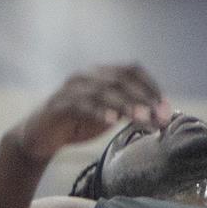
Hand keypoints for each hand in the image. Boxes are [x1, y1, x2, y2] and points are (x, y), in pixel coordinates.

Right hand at [10, 65, 168, 165]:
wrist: (40, 138)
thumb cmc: (78, 124)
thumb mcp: (109, 116)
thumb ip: (131, 111)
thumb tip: (161, 114)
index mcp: (100, 74)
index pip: (131, 69)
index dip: (151, 84)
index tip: (165, 105)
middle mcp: (86, 76)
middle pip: (120, 79)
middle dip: (143, 97)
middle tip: (159, 115)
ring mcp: (71, 89)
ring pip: (103, 91)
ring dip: (126, 105)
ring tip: (142, 118)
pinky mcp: (59, 105)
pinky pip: (81, 105)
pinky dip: (98, 112)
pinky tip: (111, 121)